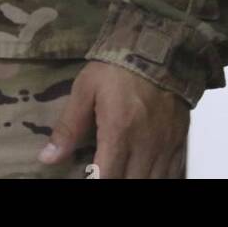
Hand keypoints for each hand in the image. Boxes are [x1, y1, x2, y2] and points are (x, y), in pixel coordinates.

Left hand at [40, 60, 188, 177]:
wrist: (160, 43)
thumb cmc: (118, 65)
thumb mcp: (86, 88)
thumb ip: (69, 127)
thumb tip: (47, 159)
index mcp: (119, 131)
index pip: (106, 178)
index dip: (95, 183)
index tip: (88, 176)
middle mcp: (145, 143)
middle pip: (130, 183)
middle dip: (115, 180)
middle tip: (105, 170)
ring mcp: (166, 143)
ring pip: (153, 182)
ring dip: (136, 180)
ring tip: (123, 171)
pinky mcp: (180, 138)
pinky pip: (172, 172)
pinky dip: (158, 177)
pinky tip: (145, 172)